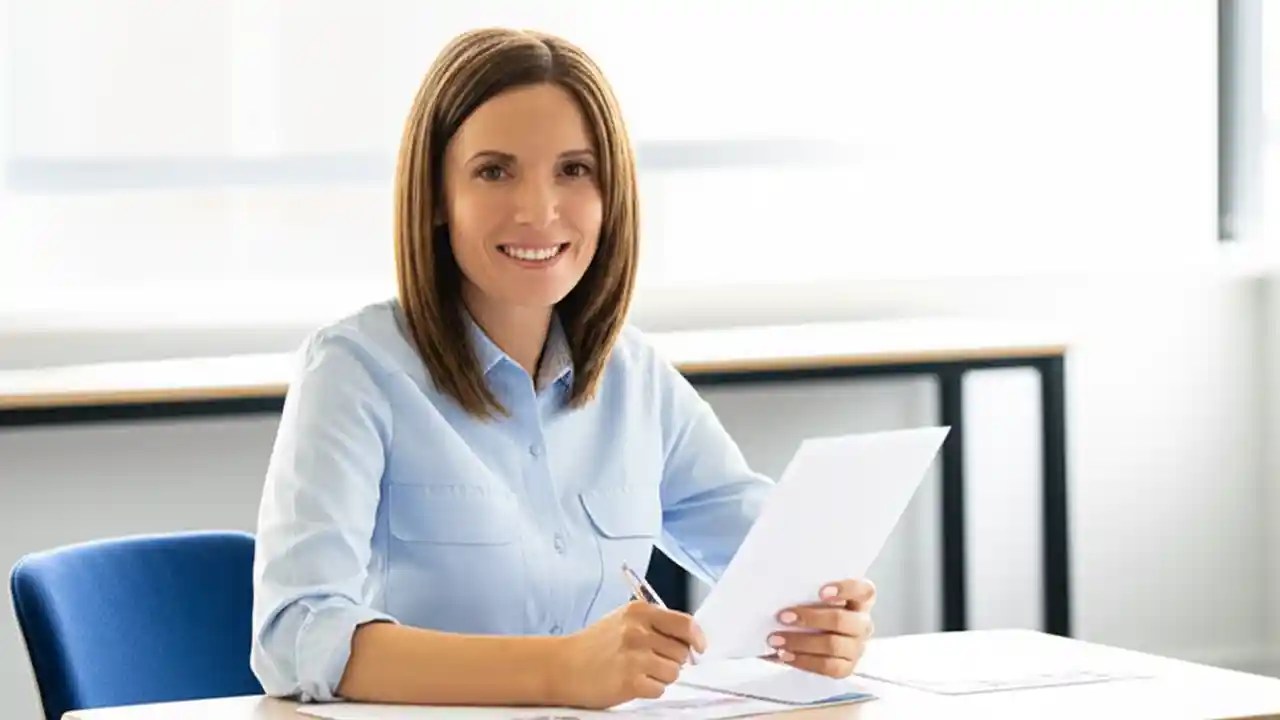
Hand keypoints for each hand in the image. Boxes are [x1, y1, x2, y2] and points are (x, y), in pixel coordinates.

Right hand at [551, 601, 706, 708]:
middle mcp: (638, 631)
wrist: (562, 666)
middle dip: (670, 660)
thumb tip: (690, 640)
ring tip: (637, 672)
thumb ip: (655, 625)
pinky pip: (659, 689)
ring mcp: (634, 656)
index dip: (697, 638)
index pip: (685, 623)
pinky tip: (630, 683)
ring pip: (673, 672)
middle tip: (648, 661)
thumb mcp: (624, 621)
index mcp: (639, 612)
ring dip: (660, 677)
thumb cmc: (594, 645)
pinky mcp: (629, 681)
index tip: (699, 648)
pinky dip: (649, 690)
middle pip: (681, 652)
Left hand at [767, 578, 875, 677]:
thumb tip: (780, 592)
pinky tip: (784, 656)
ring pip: (833, 645)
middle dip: (810, 619)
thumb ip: (810, 592)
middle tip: (782, 617)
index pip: (863, 590)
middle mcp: (863, 623)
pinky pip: (827, 666)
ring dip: (800, 642)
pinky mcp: (848, 667)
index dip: (845, 589)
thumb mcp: (817, 596)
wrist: (822, 636)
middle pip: (841, 620)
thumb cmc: (817, 608)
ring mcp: (858, 647)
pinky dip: (803, 661)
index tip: (820, 592)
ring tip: (776, 640)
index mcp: (861, 600)